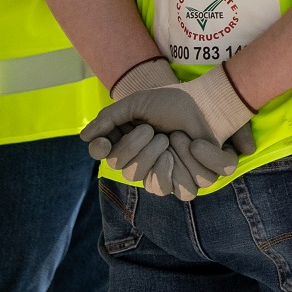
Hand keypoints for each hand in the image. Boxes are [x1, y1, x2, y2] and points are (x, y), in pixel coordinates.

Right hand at [81, 60, 255, 199]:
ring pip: (158, 188)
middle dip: (143, 149)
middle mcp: (145, 167)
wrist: (208, 102)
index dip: (103, 151)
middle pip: (130, 174)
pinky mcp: (193, 181)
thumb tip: (84, 136)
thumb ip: (111, 117)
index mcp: (128, 147)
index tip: (104, 142)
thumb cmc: (172, 102)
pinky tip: (196, 145)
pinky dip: (195, 163)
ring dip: (170, 158)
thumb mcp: (138, 103)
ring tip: (178, 138)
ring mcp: (169, 176)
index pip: (107, 159)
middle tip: (157, 132)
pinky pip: (188, 190)